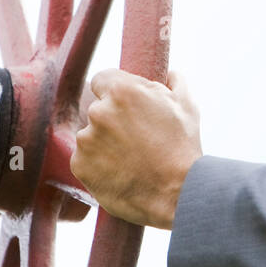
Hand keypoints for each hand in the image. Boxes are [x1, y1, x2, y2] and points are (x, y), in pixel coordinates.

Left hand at [70, 68, 202, 229]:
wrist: (177, 192)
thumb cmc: (183, 147)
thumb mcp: (186, 105)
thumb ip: (174, 82)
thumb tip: (170, 74)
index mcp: (122, 91)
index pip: (102, 79)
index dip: (114, 91)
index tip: (124, 105)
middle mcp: (98, 112)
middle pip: (98, 109)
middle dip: (112, 120)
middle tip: (135, 137)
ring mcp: (86, 140)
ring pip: (91, 135)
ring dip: (104, 143)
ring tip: (130, 159)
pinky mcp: (79, 166)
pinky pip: (85, 159)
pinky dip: (98, 165)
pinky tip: (120, 172)